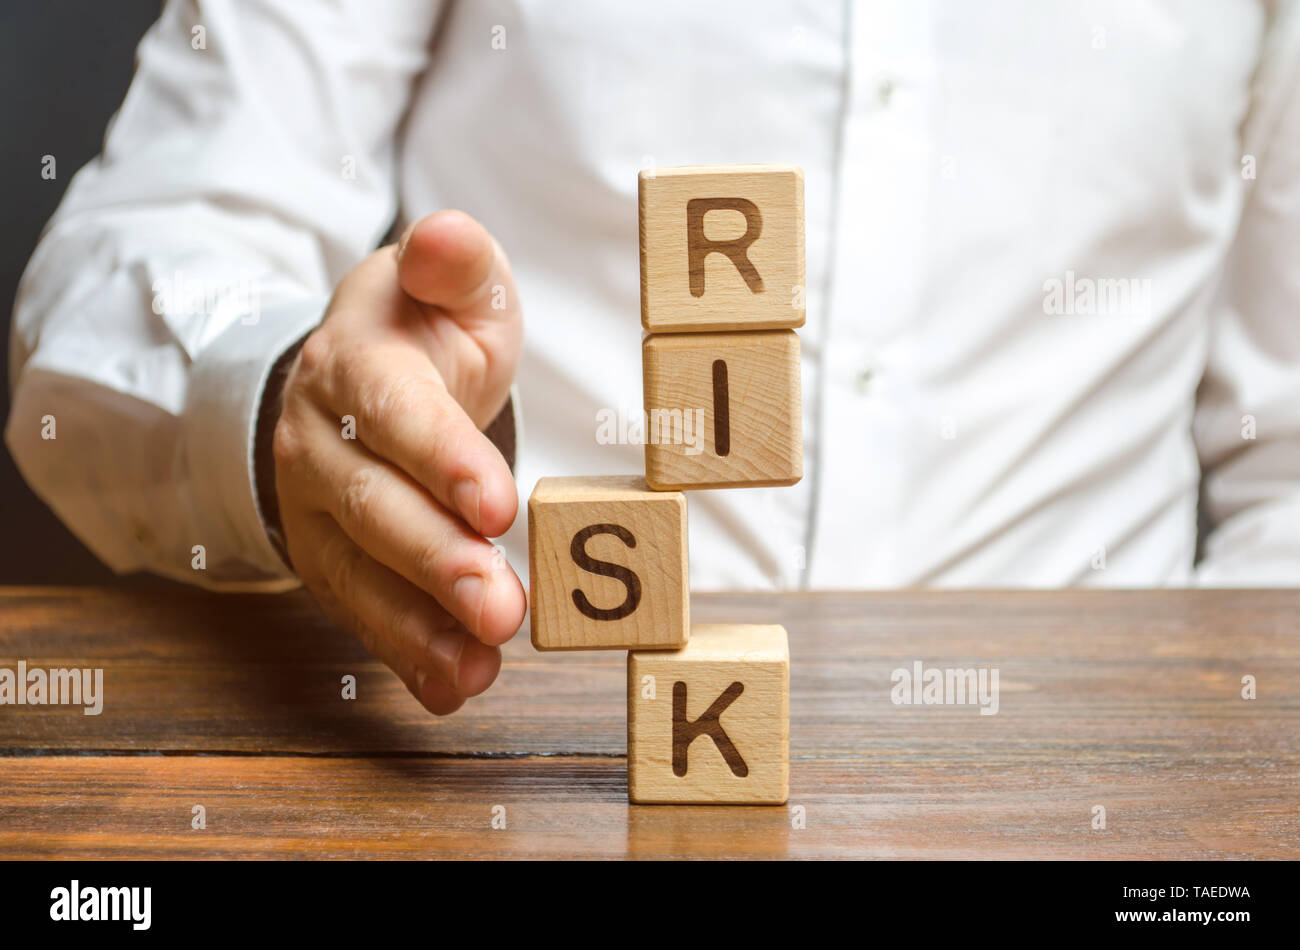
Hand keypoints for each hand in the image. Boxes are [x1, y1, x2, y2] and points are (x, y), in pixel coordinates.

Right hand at [271, 210, 525, 713]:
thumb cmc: (424, 331)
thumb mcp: (449, 284)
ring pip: (360, 572)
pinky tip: (454, 687)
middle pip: (374, 505)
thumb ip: (455, 263)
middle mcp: (322, 441)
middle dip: (437, 560)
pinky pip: (363, 612)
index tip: (496, 504)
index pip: (393, 412)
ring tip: (480, 663)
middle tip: (500, 605)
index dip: (441, 457)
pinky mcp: (331, 559)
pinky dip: (408, 653)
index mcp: (356, 363)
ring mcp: (317, 509)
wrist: (354, 379)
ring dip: (421, 624)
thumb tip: (446, 234)